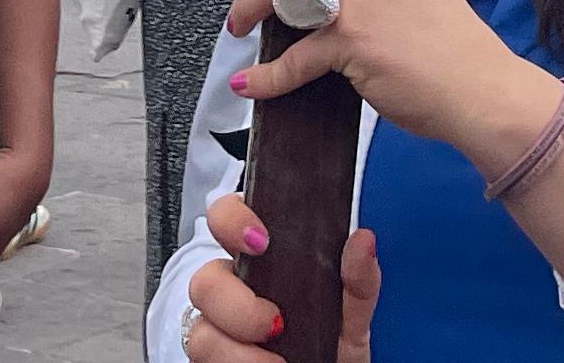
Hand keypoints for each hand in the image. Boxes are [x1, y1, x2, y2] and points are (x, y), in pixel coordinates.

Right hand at [181, 195, 375, 361]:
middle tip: (276, 323)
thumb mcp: (354, 312)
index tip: (260, 240)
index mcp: (263, 257)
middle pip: (206, 280)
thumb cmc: (335, 343)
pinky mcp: (214, 358)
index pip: (226, 215)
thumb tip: (362, 241)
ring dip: (239, 350)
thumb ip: (359, 279)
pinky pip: (203, 359)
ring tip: (278, 361)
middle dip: (238, 305)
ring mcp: (219, 326)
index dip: (231, 219)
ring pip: (201, 328)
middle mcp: (234, 286)